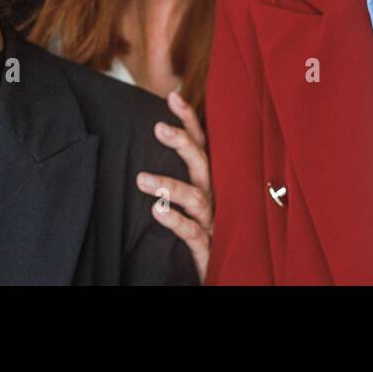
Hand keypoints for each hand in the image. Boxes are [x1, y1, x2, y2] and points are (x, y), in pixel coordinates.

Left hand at [136, 90, 211, 282]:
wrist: (230, 275)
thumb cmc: (205, 235)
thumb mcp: (195, 204)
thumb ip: (183, 179)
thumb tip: (155, 148)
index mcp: (212, 182)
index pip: (203, 144)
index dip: (189, 120)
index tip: (172, 96)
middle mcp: (217, 197)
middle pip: (203, 164)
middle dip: (184, 142)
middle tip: (159, 127)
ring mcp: (214, 222)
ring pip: (196, 198)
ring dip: (170, 185)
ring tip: (141, 179)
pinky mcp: (208, 249)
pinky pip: (192, 233)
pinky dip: (175, 221)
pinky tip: (157, 212)